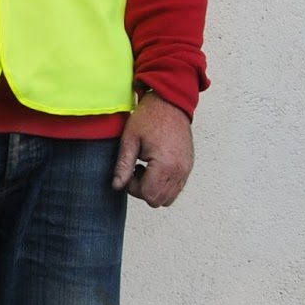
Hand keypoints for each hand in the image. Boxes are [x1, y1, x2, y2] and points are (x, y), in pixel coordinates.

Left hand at [112, 91, 193, 206]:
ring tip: (144, 168)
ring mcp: (186, 170)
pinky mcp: (188, 167)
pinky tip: (154, 166)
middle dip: (143, 190)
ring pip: (169, 198)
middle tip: (134, 170)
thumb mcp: (129, 140)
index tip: (128, 171)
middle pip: (159, 201)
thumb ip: (123, 165)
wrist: (170, 103)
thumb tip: (116, 186)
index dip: (133, 188)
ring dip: (154, 189)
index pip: (148, 195)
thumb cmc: (149, 118)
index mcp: (165, 165)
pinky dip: (164, 184)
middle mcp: (179, 171)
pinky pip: (177, 187)